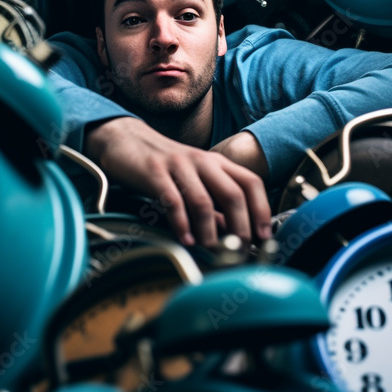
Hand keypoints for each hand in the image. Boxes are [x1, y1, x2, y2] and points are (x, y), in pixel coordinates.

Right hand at [85, 117, 271, 246]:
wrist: (126, 140)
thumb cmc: (164, 166)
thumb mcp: (194, 181)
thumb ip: (214, 205)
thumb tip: (232, 233)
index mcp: (217, 162)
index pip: (251, 183)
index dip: (262, 209)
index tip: (265, 235)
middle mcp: (203, 161)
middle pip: (234, 194)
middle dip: (242, 226)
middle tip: (240, 250)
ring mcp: (178, 165)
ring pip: (203, 201)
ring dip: (210, 231)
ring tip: (211, 251)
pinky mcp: (154, 173)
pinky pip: (172, 201)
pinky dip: (181, 224)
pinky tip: (186, 240)